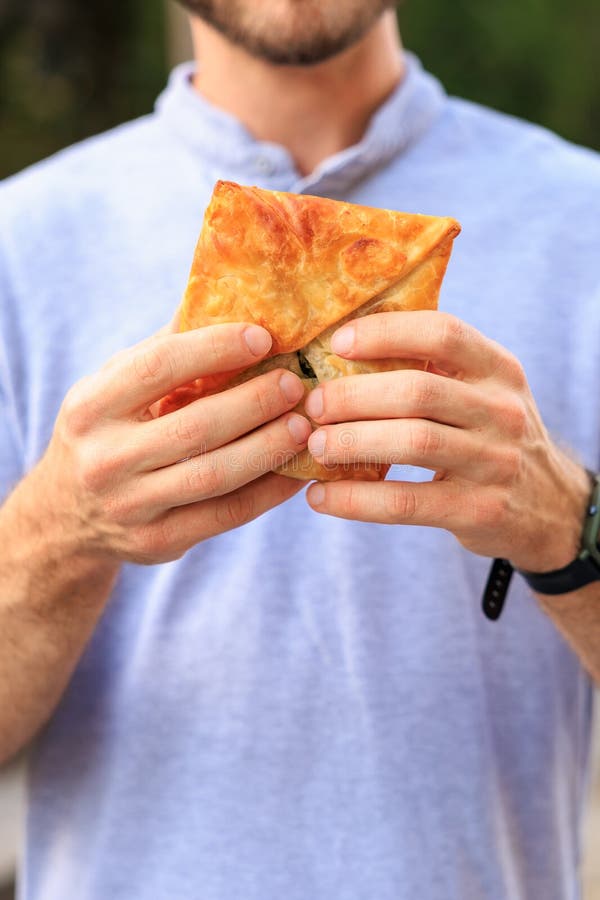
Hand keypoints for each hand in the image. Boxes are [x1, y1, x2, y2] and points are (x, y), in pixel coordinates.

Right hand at [34, 321, 310, 563]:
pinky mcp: (158, 542)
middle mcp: (105, 459)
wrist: (65, 518)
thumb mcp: (111, 388)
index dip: (215, 349)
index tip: (263, 337)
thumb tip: (228, 300)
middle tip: (295, 383)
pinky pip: (226, 514)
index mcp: (91, 407)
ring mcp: (131, 506)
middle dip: (254, 402)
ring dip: (268, 448)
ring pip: (215, 475)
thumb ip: (161, 353)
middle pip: (195, 427)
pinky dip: (268, 492)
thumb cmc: (104, 434)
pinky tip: (295, 471)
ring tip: (303, 425)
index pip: (158, 368)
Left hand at [304, 310, 589, 572]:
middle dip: (354, 395)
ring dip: (352, 441)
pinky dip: (355, 500)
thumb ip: (434, 370)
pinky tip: (321, 497)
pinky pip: (406, 502)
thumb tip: (342, 347)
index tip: (337, 342)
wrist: (550, 506)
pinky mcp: (479, 510)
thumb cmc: (490, 437)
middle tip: (313, 405)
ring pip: (412, 442)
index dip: (385, 333)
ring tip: (314, 445)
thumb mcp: (482, 393)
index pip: (443, 333)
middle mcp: (502, 410)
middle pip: (418, 391)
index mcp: (498, 369)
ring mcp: (494, 462)